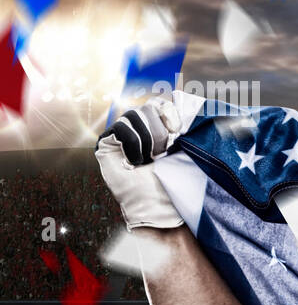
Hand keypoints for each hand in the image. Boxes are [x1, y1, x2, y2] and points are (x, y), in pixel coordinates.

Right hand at [94, 94, 195, 229]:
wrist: (156, 205)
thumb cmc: (171, 181)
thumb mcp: (183, 149)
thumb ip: (181, 126)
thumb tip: (184, 99)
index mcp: (157, 125)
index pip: (160, 102)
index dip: (169, 112)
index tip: (178, 130)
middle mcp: (138, 127)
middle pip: (148, 106)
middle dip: (160, 130)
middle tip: (163, 151)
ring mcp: (120, 133)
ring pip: (134, 114)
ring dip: (148, 139)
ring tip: (150, 159)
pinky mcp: (106, 142)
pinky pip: (121, 129)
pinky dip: (133, 145)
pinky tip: (135, 162)